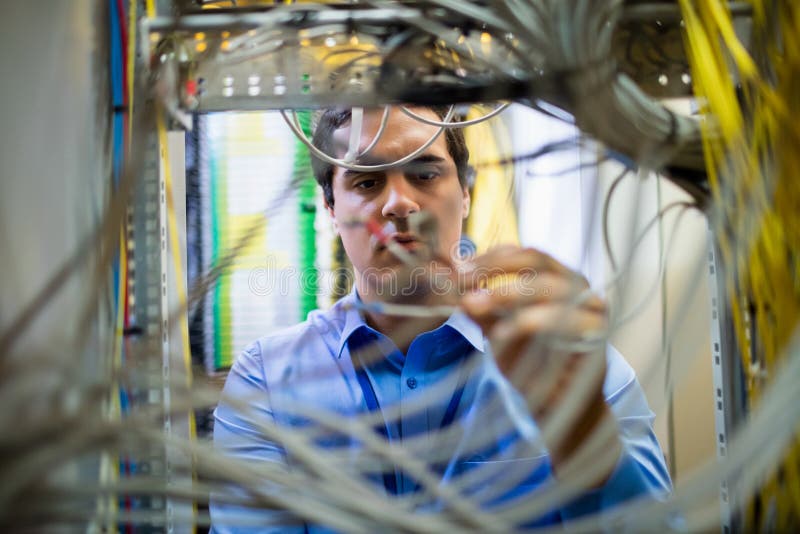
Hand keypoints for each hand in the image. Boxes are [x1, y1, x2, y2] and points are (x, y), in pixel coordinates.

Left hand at [459, 246, 619, 482]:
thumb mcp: (500, 332)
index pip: (526, 254)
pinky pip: (562, 323)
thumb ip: (482, 310)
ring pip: (552, 289)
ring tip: (474, 304)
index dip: (492, 258)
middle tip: (463, 281)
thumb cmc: (533, 365)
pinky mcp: (597, 336)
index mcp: (559, 279)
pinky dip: (529, 323)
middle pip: (539, 264)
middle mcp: (580, 288)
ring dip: (508, 292)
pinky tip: (500, 333)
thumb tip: (454, 288)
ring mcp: (593, 310)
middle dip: (496, 270)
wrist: (559, 407)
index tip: (459, 269)